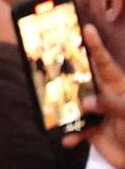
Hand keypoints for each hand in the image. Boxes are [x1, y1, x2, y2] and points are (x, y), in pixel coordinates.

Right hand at [62, 24, 124, 168]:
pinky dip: (70, 135)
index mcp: (118, 86)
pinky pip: (74, 129)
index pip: (105, 63)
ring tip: (57, 110)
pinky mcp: (90, 130)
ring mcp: (96, 112)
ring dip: (64, 108)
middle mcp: (104, 96)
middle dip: (67, 74)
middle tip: (51, 63)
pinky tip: (69, 139)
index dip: (96, 46)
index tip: (87, 28)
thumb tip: (86, 101)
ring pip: (73, 104)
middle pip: (82, 80)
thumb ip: (111, 105)